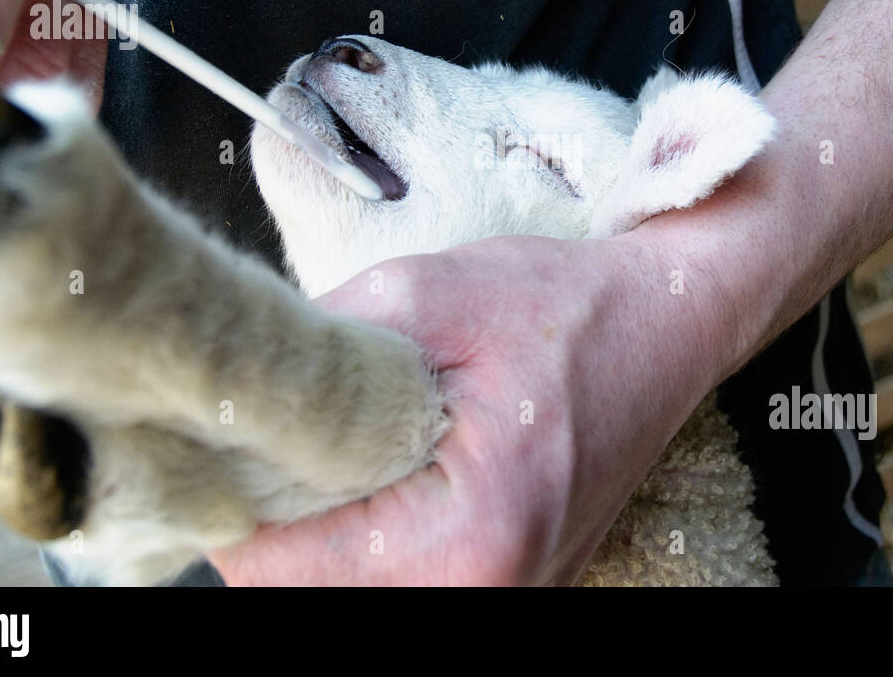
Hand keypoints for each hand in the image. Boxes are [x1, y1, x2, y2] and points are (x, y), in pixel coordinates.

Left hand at [209, 231, 731, 584]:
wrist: (665, 324)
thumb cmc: (565, 307)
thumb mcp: (424, 294)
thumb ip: (316, 357)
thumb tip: (228, 402)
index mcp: (469, 536)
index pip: (278, 567)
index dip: (236, 492)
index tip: (227, 432)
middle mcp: (492, 594)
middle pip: (305, 588)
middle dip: (275, 510)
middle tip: (275, 428)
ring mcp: (507, 598)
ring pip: (347, 588)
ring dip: (320, 524)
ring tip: (334, 441)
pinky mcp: (509, 584)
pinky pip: (398, 579)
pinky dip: (367, 532)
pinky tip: (380, 465)